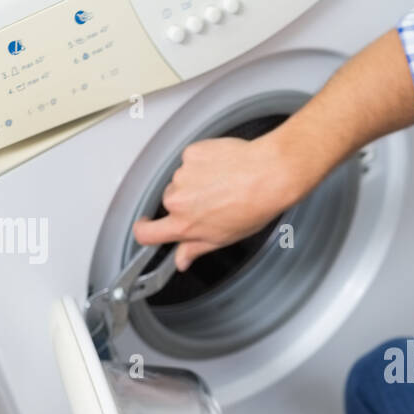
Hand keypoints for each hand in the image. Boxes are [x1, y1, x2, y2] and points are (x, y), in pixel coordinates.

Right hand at [132, 133, 301, 272]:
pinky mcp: (191, 154)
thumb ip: (195, 249)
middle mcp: (177, 199)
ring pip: (181, 180)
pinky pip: (191, 161)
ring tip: (223, 184)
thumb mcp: (223, 238)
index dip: (144, 231)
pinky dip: (203, 164)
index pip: (145, 233)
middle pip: (168, 203)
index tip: (147, 228)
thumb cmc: (253, 206)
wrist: (269, 174)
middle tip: (212, 203)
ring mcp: (183, 174)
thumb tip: (181, 260)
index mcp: (183, 224)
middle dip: (185, 204)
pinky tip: (223, 169)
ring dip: (196, 182)